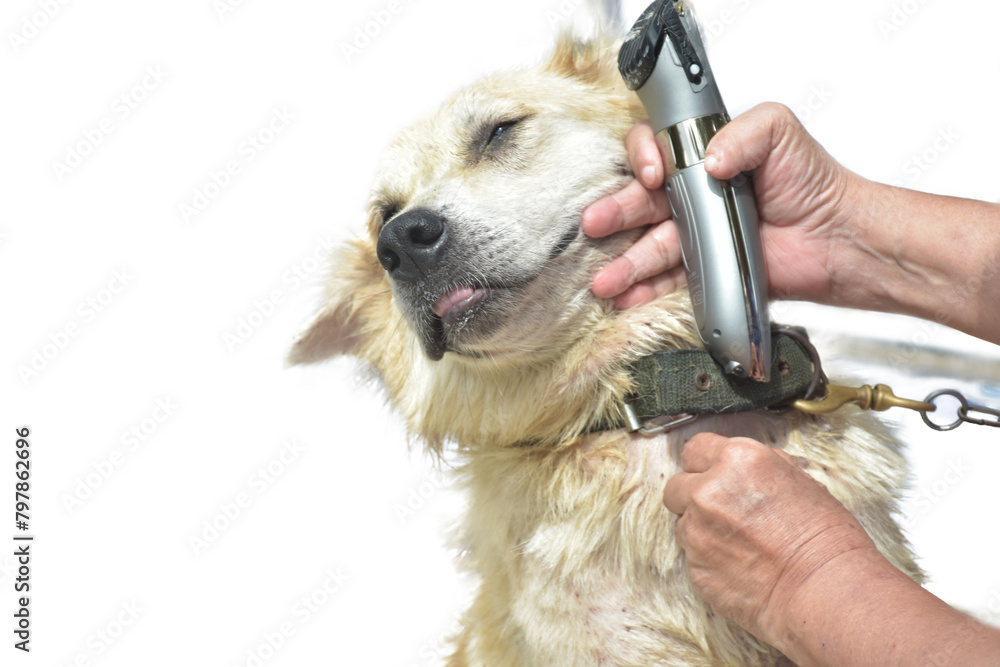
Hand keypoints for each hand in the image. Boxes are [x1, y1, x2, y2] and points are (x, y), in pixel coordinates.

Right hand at [582, 103, 860, 307]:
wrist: (837, 239)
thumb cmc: (815, 183)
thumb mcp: (781, 131)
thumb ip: (746, 129)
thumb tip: (711, 158)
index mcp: (702, 156)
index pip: (656, 150)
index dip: (644, 158)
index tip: (653, 173)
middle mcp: (693, 194)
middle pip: (641, 202)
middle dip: (615, 214)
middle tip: (594, 224)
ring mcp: (698, 234)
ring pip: (648, 246)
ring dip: (623, 262)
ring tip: (604, 278)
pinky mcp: (705, 270)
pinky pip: (668, 281)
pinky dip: (645, 291)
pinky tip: (627, 297)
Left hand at [663, 433, 879, 641]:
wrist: (822, 590)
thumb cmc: (824, 537)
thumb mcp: (800, 480)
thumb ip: (760, 467)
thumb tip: (742, 467)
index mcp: (735, 460)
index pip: (695, 449)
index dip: (703, 464)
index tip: (711, 475)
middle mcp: (707, 491)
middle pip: (677, 487)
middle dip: (694, 497)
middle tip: (722, 512)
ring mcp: (696, 530)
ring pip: (683, 523)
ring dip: (701, 529)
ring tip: (739, 543)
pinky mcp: (694, 566)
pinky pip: (692, 556)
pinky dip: (708, 559)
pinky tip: (740, 565)